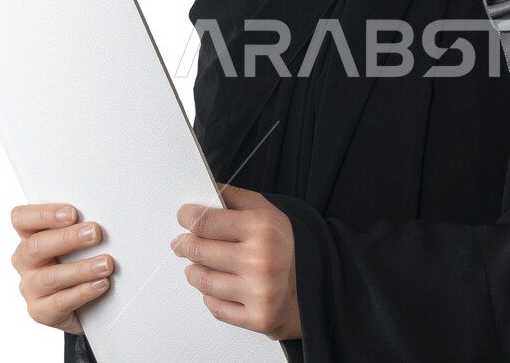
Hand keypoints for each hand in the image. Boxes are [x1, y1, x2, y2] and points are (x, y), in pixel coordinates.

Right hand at [10, 204, 112, 334]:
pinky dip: (83, 292)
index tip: (73, 213)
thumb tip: (106, 214)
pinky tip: (101, 284)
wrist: (85, 306)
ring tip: (106, 264)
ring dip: (82, 268)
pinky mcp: (40, 311)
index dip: (43, 214)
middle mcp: (25, 261)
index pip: (22, 219)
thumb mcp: (77, 242)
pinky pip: (60, 302)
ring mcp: (30, 288)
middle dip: (68, 239)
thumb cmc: (80, 262)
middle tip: (95, 233)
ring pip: (51, 277)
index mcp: (30, 237)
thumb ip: (80, 228)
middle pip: (36, 246)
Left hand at [173, 184, 300, 340]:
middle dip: (184, 244)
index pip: (205, 221)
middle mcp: (261, 260)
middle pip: (197, 250)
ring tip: (201, 265)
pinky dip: (212, 297)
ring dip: (195, 271)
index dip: (187, 217)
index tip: (184, 216)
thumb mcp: (272, 213)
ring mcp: (259, 292)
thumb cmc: (294, 248)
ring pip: (201, 280)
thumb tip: (207, 191)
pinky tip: (221, 287)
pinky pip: (215, 307)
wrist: (325, 286)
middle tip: (183, 242)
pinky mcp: (258, 318)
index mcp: (264, 229)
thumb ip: (238, 199)